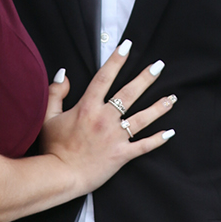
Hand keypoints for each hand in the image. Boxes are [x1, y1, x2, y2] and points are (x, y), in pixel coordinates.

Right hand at [39, 43, 174, 193]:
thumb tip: (64, 75)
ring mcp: (115, 137)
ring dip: (159, 107)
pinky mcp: (122, 154)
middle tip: (159, 65)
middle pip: (130, 93)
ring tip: (172, 98)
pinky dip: (158, 140)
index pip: (104, 77)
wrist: (60, 175)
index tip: (127, 46)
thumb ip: (56, 93)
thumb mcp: (48, 117)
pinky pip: (144, 146)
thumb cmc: (53, 148)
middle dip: (146, 77)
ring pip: (142, 118)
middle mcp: (105, 119)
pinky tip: (170, 132)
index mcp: (88, 107)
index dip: (116, 60)